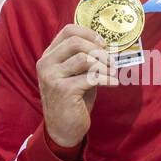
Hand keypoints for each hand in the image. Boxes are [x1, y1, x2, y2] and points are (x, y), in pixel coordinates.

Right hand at [37, 24, 116, 147]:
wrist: (63, 129)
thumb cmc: (73, 100)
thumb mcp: (76, 75)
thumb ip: (85, 59)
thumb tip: (105, 45)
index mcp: (49, 56)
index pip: (68, 31)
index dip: (89, 34)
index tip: (103, 44)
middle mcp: (46, 64)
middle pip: (75, 42)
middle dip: (98, 50)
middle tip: (111, 61)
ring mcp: (52, 77)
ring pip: (84, 58)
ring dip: (104, 65)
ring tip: (112, 73)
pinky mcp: (64, 90)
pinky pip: (91, 77)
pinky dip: (107, 78)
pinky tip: (114, 83)